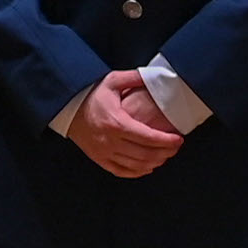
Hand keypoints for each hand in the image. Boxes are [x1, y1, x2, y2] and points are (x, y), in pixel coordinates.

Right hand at [64, 67, 186, 178]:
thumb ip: (135, 78)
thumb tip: (158, 74)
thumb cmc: (92, 94)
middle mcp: (110, 141)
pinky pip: (121, 172)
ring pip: (136, 166)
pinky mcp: (99, 159)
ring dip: (154, 163)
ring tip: (166, 155)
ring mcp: (104, 152)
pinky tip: (148, 167)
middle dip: (165, 153)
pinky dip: (137, 172)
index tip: (179, 139)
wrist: (67, 108)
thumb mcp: (112, 80)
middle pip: (145, 154)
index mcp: (116, 122)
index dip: (167, 141)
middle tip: (176, 147)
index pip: (148, 137)